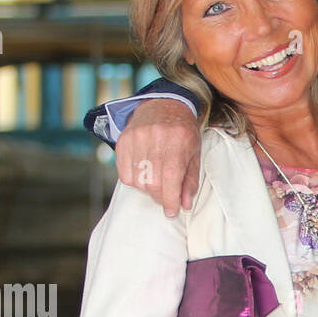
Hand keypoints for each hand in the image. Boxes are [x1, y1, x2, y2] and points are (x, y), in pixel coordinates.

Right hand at [115, 99, 201, 217]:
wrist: (163, 104)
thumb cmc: (182, 132)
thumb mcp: (194, 153)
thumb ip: (190, 180)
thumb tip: (184, 205)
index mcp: (177, 140)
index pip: (170, 177)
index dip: (170, 199)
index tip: (172, 212)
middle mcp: (155, 137)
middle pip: (152, 182)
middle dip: (160, 197)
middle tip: (166, 197)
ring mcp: (136, 137)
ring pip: (137, 180)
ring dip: (147, 189)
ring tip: (156, 181)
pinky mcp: (123, 140)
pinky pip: (124, 174)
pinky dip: (134, 181)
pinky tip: (144, 174)